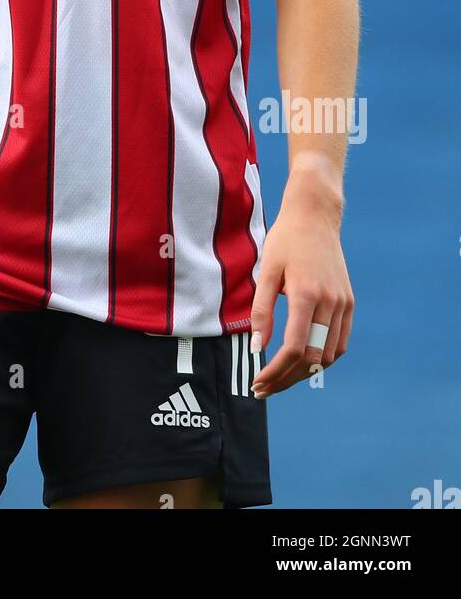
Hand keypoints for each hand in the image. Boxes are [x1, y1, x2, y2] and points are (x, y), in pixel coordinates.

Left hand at [249, 198, 353, 397]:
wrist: (315, 217)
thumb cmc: (286, 241)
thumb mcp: (266, 271)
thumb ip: (262, 311)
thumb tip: (257, 348)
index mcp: (307, 294)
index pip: (294, 348)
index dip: (275, 371)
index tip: (257, 383)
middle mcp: (330, 302)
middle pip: (312, 357)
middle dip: (287, 378)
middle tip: (263, 389)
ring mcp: (343, 304)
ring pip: (328, 354)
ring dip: (305, 372)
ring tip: (280, 378)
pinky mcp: (349, 303)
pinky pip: (340, 342)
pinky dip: (322, 357)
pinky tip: (303, 362)